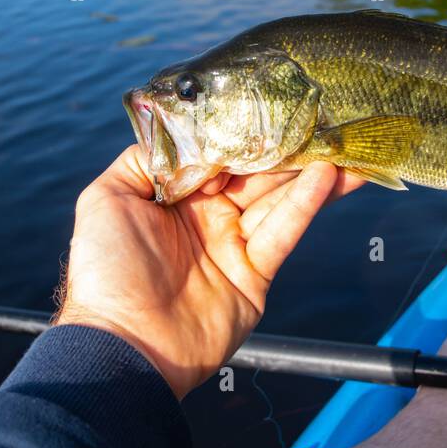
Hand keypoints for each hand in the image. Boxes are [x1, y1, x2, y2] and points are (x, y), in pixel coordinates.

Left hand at [55, 145, 363, 397]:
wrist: (125, 343)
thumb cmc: (106, 270)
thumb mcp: (106, 198)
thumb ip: (144, 160)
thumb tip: (183, 133)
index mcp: (173, 195)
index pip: (216, 153)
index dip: (240, 131)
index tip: (269, 104)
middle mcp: (207, 215)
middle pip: (253, 173)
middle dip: (285, 146)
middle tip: (321, 115)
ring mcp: (232, 244)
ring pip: (277, 198)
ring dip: (308, 170)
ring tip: (339, 142)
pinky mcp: (254, 274)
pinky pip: (282, 232)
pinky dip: (306, 204)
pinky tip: (328, 176)